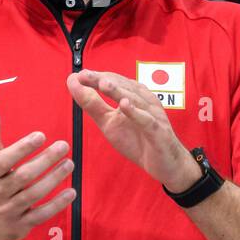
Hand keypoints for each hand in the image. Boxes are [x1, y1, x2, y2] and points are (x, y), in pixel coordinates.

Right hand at [0, 100, 74, 239]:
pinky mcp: (21, 225)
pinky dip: (57, 204)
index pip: (4, 160)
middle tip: (64, 145)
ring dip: (54, 178)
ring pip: (34, 194)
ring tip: (70, 164)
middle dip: (45, 161)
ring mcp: (8, 211)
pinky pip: (41, 214)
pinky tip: (72, 192)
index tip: (41, 135)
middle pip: (23, 176)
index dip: (22, 148)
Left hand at [66, 70, 197, 188]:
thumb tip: (73, 83)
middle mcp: (144, 101)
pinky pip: (147, 120)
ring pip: (135, 100)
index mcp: (134, 96)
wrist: (165, 165)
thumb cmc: (138, 141)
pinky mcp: (159, 131)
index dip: (97, 77)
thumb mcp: (109, 123)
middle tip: (85, 75)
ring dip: (119, 91)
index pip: (114, 82)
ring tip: (102, 84)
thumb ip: (93, 105)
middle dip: (104, 79)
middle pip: (124, 87)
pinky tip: (124, 105)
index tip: (78, 74)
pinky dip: (136, 113)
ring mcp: (153, 115)